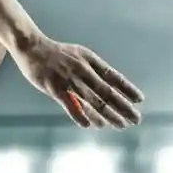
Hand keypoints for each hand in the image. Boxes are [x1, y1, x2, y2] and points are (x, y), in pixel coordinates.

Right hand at [11, 36, 143, 128]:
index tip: (140, 100)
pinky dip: (80, 115)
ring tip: (120, 125)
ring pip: (92, 100)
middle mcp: (83, 70)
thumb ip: (94, 70)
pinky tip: (90, 125)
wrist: (32, 47)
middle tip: (136, 119)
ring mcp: (69, 80)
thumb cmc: (57, 54)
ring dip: (108, 114)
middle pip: (107, 92)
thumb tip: (111, 86)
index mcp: (90, 61)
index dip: (127, 89)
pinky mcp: (54, 88)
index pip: (114, 77)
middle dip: (123, 107)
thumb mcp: (80, 55)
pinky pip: (70, 105)